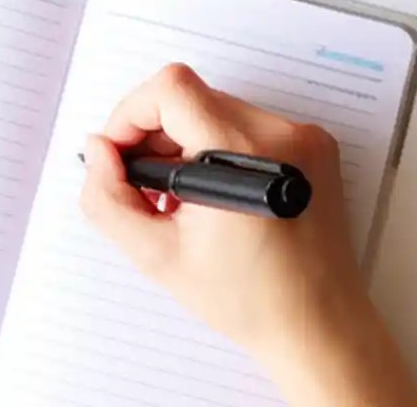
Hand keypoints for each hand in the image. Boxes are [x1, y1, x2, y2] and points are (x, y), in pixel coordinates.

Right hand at [80, 65, 416, 406]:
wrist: (319, 326)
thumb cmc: (249, 300)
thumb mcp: (157, 255)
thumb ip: (108, 197)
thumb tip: (98, 149)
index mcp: (244, 153)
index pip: (171, 88)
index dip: (131, 114)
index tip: (122, 154)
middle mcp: (281, 134)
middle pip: (191, 96)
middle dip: (154, 135)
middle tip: (145, 187)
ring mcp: (304, 138)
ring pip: (215, 108)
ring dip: (184, 143)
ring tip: (179, 199)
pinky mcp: (314, 147)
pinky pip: (246, 124)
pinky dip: (216, 149)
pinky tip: (211, 195)